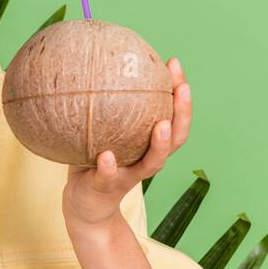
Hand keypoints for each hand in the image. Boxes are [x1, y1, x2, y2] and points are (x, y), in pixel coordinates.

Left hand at [62, 56, 191, 228]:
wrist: (84, 205)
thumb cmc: (93, 161)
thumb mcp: (100, 131)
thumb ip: (102, 107)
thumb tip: (94, 65)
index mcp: (148, 145)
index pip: (172, 115)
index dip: (177, 92)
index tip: (174, 63)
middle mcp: (146, 160)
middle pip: (175, 138)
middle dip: (182, 112)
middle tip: (183, 88)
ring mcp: (129, 176)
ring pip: (152, 162)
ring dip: (160, 144)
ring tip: (162, 124)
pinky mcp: (107, 188)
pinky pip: (109, 177)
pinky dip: (110, 166)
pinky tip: (108, 155)